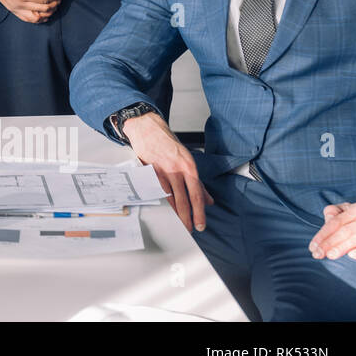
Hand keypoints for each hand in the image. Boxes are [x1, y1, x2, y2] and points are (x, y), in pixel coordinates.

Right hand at [0, 0, 62, 22]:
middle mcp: (18, 4)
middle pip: (43, 8)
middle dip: (55, 2)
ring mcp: (15, 9)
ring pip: (37, 17)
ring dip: (48, 12)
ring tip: (54, 4)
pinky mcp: (13, 10)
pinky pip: (28, 19)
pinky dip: (39, 18)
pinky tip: (44, 13)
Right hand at [121, 111, 212, 231]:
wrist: (147, 127)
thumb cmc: (166, 142)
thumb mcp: (186, 159)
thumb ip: (197, 181)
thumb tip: (208, 199)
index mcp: (188, 165)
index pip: (197, 193)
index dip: (199, 211)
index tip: (201, 224)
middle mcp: (176, 168)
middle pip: (184, 198)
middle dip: (188, 216)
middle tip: (191, 229)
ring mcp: (161, 169)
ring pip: (169, 197)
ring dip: (175, 212)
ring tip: (179, 224)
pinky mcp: (148, 170)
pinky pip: (155, 189)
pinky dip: (160, 201)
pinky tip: (163, 210)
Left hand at [309, 202, 355, 260]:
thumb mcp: (349, 211)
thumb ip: (335, 213)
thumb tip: (328, 220)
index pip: (335, 222)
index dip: (322, 235)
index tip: (312, 247)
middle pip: (344, 230)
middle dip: (329, 243)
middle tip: (317, 254)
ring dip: (343, 247)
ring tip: (330, 256)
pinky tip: (353, 256)